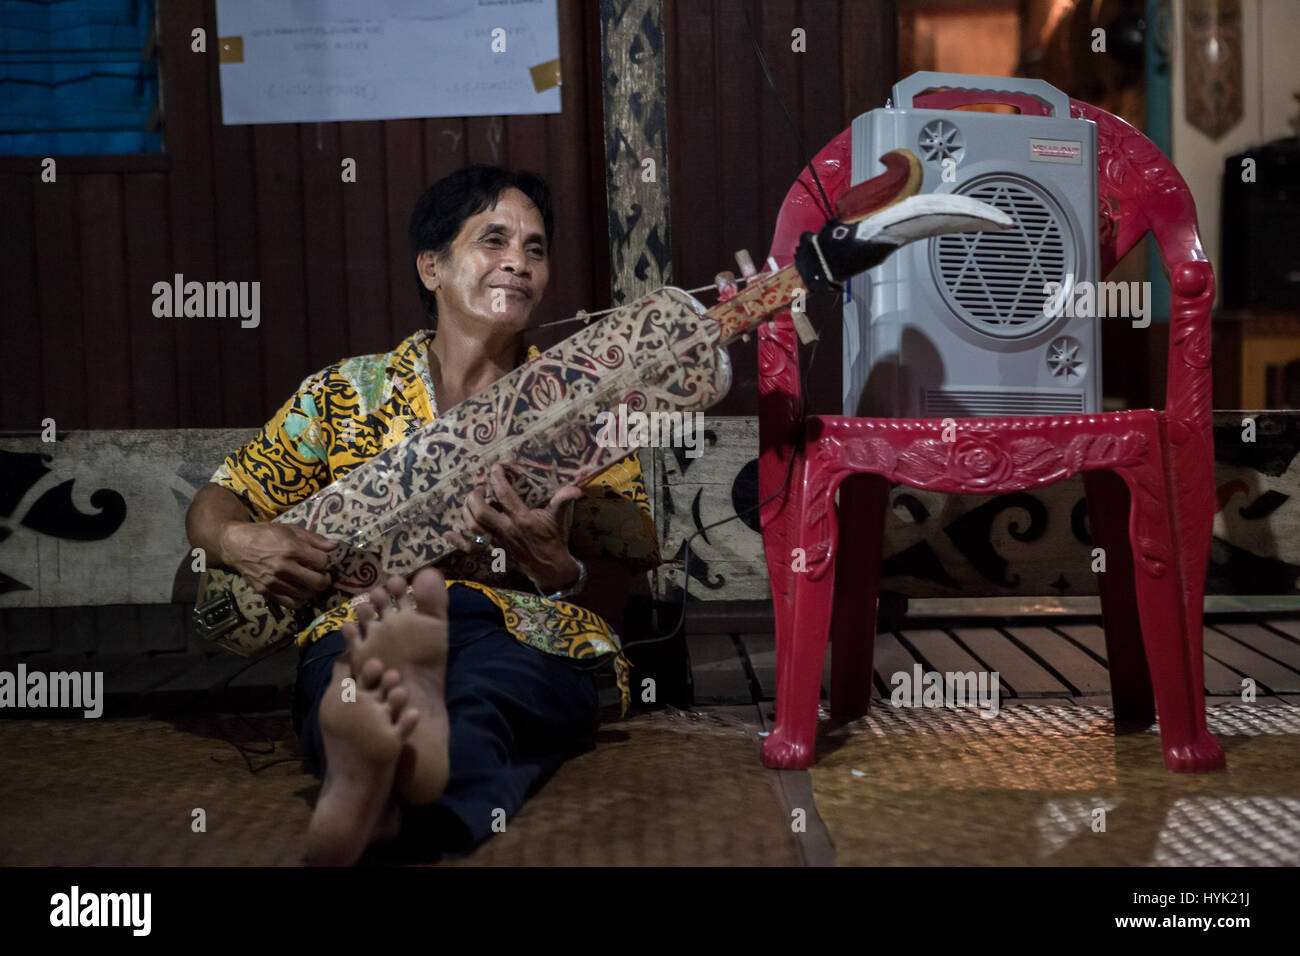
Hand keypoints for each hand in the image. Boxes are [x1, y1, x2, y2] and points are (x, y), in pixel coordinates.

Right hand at [220, 522, 337, 608]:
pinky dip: (300, 600)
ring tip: (311, 583)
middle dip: (326, 580)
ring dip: (313, 591)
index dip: (327, 561)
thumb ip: (314, 539)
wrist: (236, 546)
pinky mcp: (266, 592)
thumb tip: (335, 546)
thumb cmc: (265, 534)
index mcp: (291, 549)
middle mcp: (283, 567)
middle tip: (324, 576)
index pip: (322, 561)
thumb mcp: (290, 530)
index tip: (324, 561)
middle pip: (318, 582)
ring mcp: (274, 582)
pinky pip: (291, 604)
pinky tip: (300, 591)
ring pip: (306, 595)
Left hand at [446, 465, 583, 592]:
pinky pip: (470, 548)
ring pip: (472, 527)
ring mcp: (497, 542)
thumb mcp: (559, 519)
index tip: (496, 468)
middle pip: (480, 512)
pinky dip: (458, 541)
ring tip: (471, 500)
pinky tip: (448, 533)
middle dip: (475, 496)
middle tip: (480, 487)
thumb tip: (576, 489)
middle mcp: (506, 530)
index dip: (497, 478)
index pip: (505, 495)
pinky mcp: (492, 552)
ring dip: (466, 511)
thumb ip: (563, 501)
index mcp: (522, 519)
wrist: (550, 569)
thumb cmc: (554, 540)